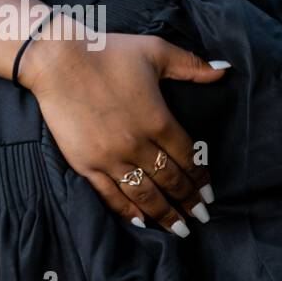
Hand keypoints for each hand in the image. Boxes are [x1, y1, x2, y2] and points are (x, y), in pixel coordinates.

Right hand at [18, 18, 226, 236]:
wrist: (57, 61)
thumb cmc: (108, 52)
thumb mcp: (156, 51)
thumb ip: (191, 65)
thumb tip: (223, 70)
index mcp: (158, 120)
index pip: (188, 158)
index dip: (201, 179)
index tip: (210, 194)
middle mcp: (137, 145)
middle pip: (170, 182)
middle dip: (189, 202)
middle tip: (201, 218)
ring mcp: (110, 158)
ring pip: (145, 195)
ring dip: (165, 214)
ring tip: (178, 228)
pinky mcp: (86, 164)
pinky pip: (110, 196)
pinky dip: (127, 211)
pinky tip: (141, 220)